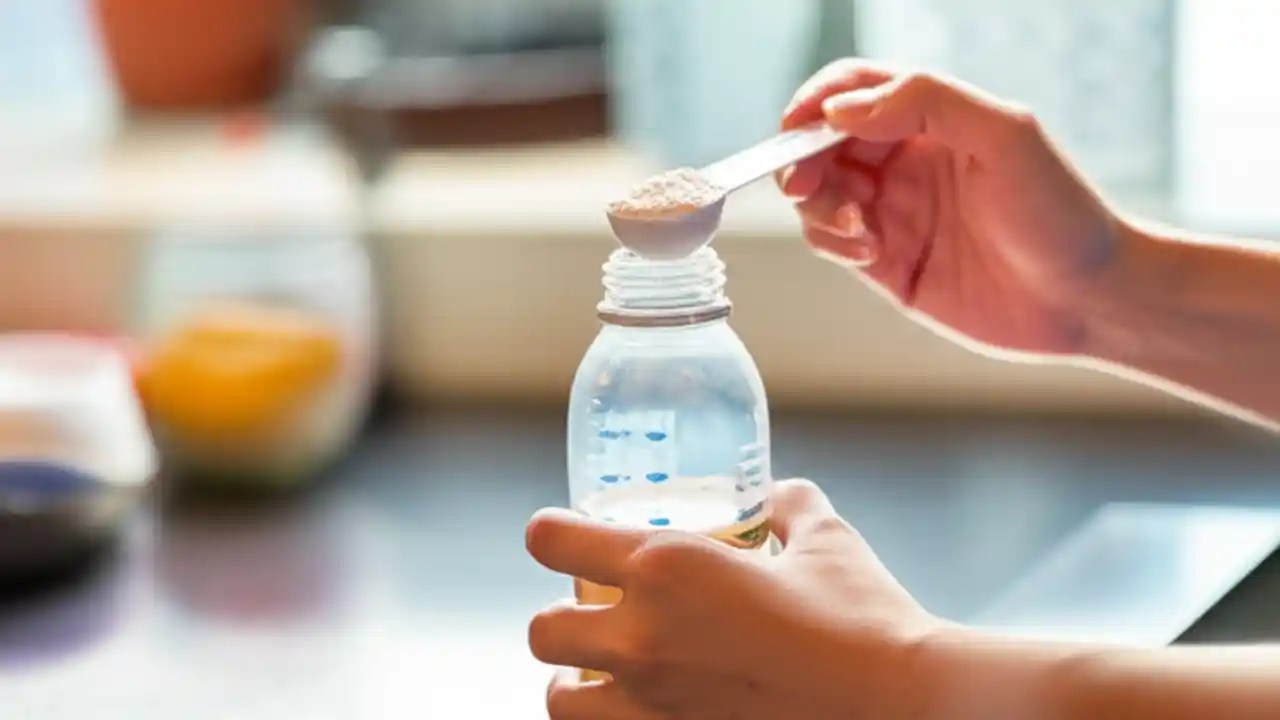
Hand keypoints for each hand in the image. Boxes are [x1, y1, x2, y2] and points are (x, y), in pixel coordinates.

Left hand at [526, 479, 947, 718]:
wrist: (903, 708)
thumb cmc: (865, 621)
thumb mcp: (826, 543)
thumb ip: (790, 507)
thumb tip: (778, 495)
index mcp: (668, 566)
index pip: (553, 541)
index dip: (549, 534)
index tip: (558, 537)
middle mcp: (643, 634)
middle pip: (541, 630)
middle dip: (561, 618)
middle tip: (597, 614)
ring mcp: (652, 702)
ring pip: (559, 699)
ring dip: (576, 682)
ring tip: (607, 675)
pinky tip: (646, 708)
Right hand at [779, 60, 1123, 356]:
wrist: (1088, 300)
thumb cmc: (1061, 212)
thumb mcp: (1005, 135)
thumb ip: (926, 103)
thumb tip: (842, 109)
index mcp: (932, 121)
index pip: (853, 91)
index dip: (817, 101)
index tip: (798, 124)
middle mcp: (906, 162)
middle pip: (822, 144)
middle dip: (802, 159)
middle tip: (804, 182)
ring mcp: (894, 213)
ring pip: (818, 194)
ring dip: (818, 204)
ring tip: (858, 225)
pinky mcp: (887, 266)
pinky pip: (832, 242)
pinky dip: (832, 241)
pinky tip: (868, 251)